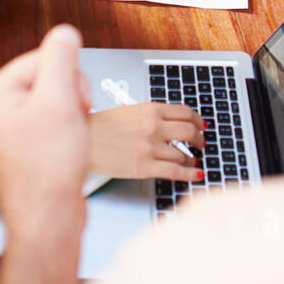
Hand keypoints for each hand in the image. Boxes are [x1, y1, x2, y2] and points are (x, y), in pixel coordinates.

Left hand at [0, 25, 90, 225]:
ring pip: (57, 98)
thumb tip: (64, 33)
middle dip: (71, 95)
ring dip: (73, 113)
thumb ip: (62, 58)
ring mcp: (13, 127)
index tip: (74, 100)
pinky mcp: (29, 142)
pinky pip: (57, 118)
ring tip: (70, 137)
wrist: (50, 216)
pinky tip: (69, 146)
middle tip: (73, 118)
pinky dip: (70, 128)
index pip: (42, 58)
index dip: (67, 77)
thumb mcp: (60, 100)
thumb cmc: (47, 170)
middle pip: (50, 77)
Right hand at [88, 103, 204, 180]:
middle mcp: (154, 127)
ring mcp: (151, 147)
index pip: (185, 112)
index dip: (198, 120)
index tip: (201, 125)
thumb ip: (152, 116)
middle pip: (189, 131)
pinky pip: (176, 172)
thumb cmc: (100, 128)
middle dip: (199, 139)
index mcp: (150, 110)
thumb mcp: (129, 112)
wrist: (82, 142)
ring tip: (192, 161)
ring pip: (184, 154)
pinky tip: (195, 173)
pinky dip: (190, 174)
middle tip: (201, 142)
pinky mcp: (145, 167)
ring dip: (191, 159)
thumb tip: (173, 126)